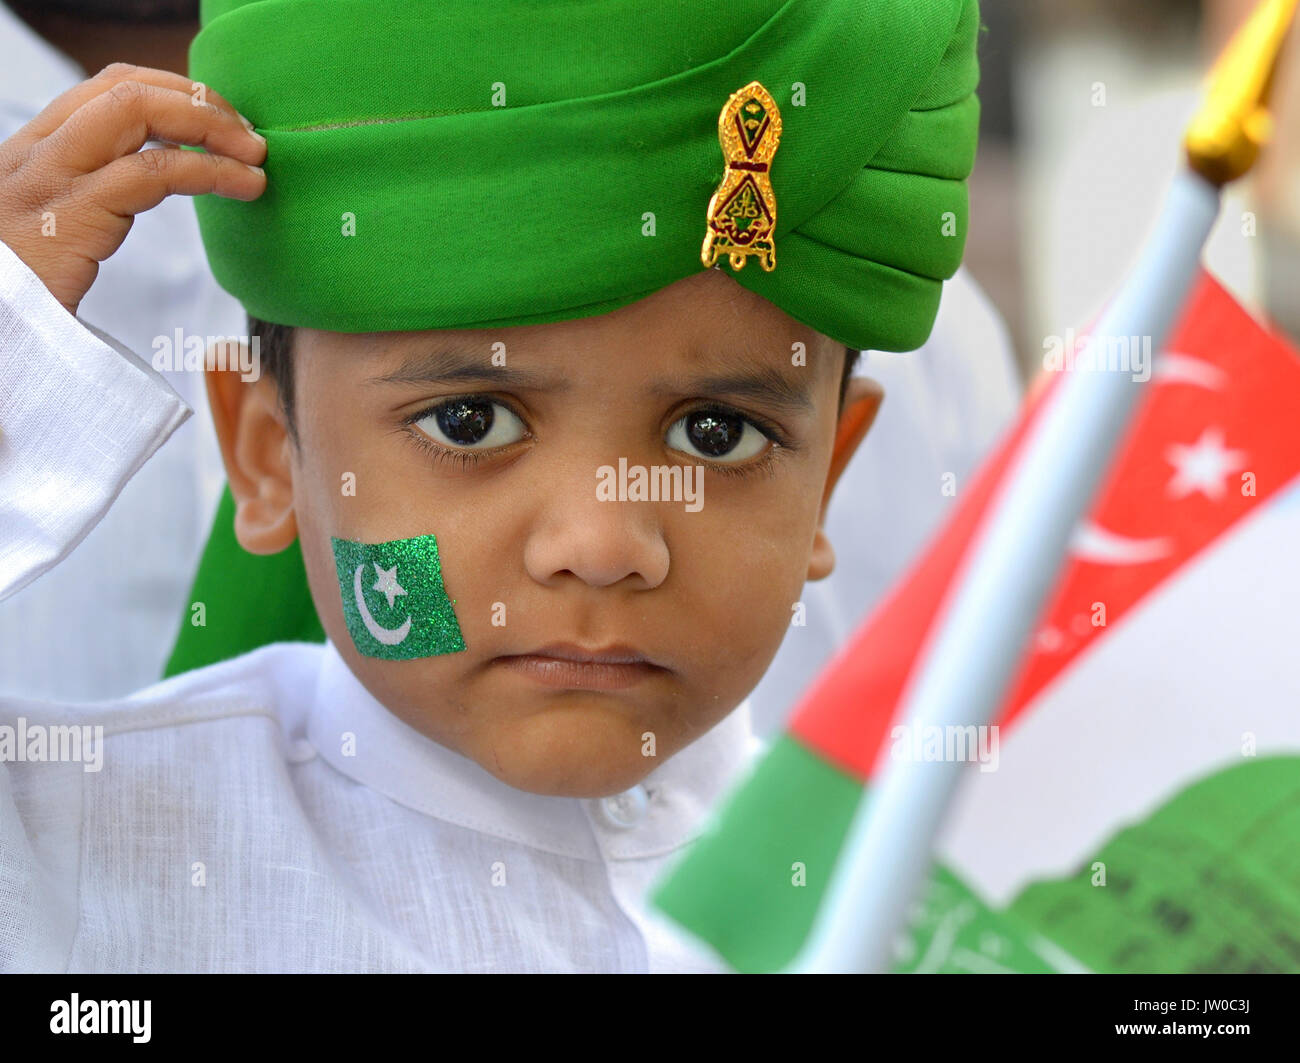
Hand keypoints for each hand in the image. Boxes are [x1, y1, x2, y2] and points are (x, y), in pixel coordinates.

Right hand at [0, 63, 266, 315]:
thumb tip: (149, 183)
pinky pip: (153, 171)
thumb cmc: (18, 292)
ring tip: (256, 156)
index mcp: (35, 150)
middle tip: (248, 134)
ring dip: (212, 126)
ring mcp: (52, 177)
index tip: (220, 121)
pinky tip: (243, 185)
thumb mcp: (49, 229)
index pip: (108, 88)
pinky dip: (210, 170)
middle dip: (199, 100)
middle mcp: (38, 151)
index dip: (173, 92)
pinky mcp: (74, 215)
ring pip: (138, 110)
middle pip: (126, 86)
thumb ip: (88, 199)